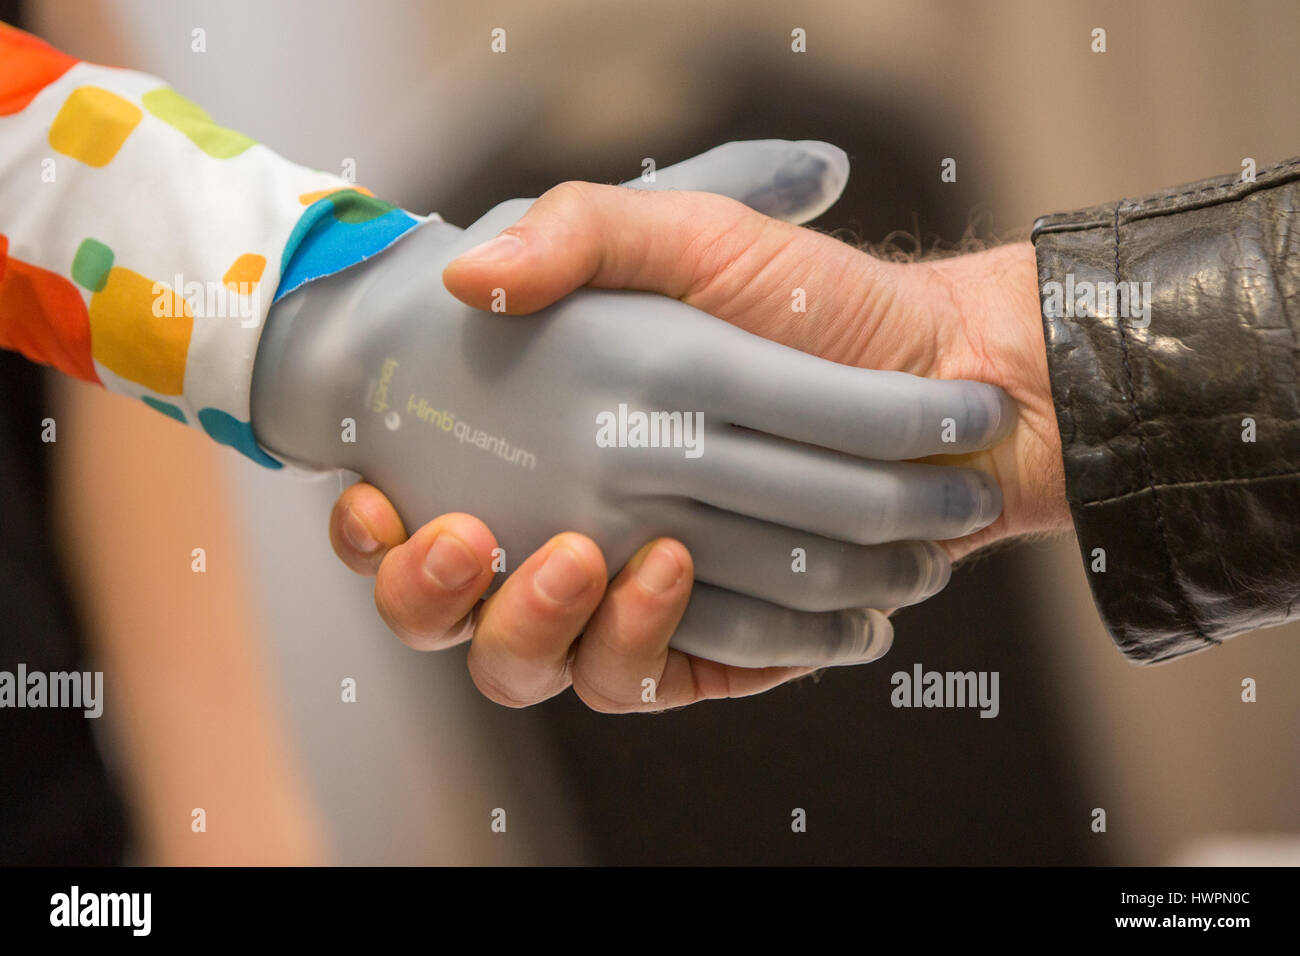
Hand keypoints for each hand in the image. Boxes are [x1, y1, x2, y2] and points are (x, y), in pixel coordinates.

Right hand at [323, 143, 1020, 711]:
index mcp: (547, 448)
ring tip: (639, 556)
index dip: (373, 531)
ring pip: (550, 666)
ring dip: (561, 627)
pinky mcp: (709, 651)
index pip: (418, 514)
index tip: (379, 499)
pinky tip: (693, 579)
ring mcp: (640, 603)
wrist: (942, 372)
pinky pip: (652, 681)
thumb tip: (465, 276)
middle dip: (440, 601)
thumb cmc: (811, 298)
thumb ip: (580, 233)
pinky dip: (667, 644)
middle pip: (463, 616)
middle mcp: (576, 535)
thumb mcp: (688, 232)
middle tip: (482, 539)